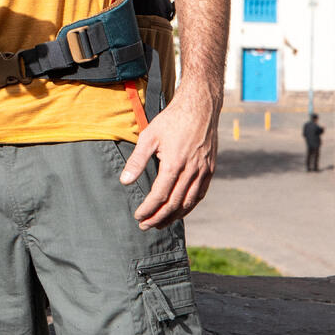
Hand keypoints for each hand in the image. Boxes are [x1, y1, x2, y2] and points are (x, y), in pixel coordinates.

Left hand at [120, 95, 218, 228]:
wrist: (200, 108)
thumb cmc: (171, 120)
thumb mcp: (149, 136)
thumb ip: (137, 160)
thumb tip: (124, 181)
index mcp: (174, 164)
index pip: (160, 195)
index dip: (148, 209)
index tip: (138, 216)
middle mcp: (191, 171)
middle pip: (174, 204)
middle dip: (158, 218)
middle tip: (146, 226)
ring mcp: (203, 172)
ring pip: (189, 203)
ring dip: (174, 216)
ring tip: (160, 223)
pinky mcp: (210, 170)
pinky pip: (200, 194)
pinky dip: (189, 206)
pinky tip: (180, 211)